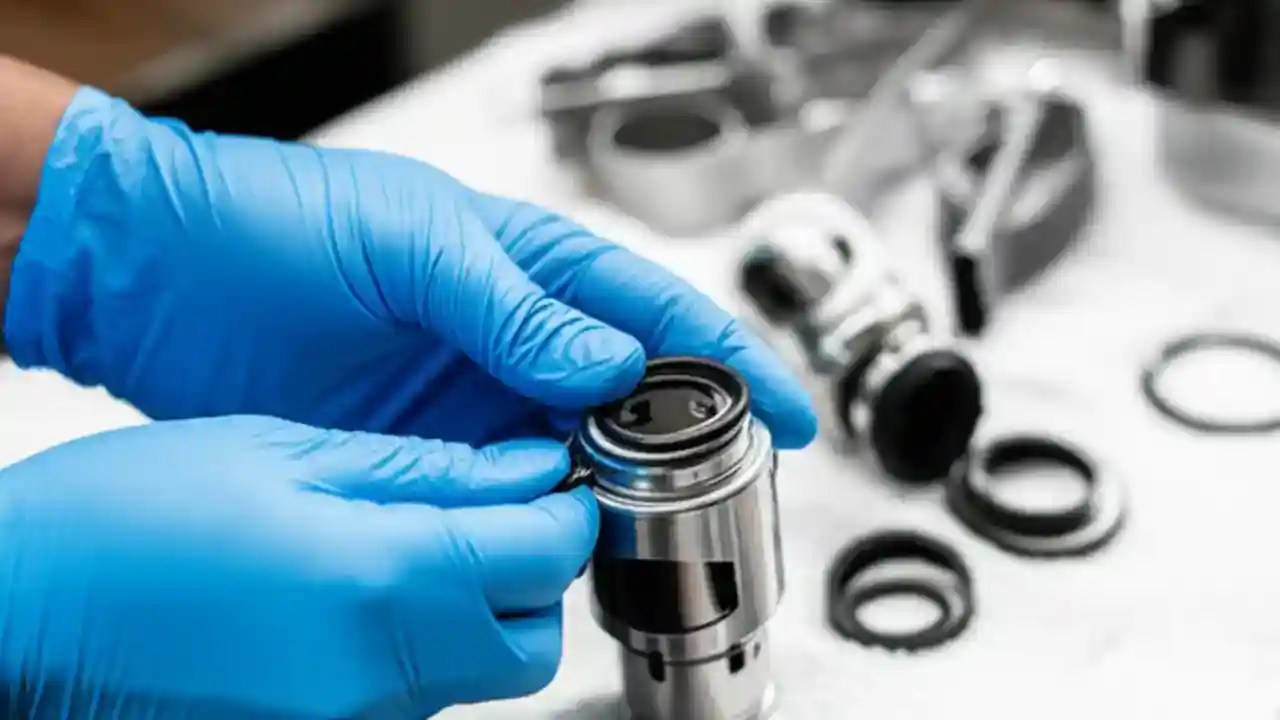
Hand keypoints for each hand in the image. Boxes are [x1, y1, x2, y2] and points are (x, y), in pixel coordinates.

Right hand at [0, 415, 594, 718]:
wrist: (14, 619)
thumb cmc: (120, 523)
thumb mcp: (282, 454)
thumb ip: (425, 469)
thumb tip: (529, 467)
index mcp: (377, 586)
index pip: (546, 554)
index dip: (565, 505)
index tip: (549, 475)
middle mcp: (377, 681)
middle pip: (534, 637)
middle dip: (536, 571)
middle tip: (489, 511)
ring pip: (479, 676)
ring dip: (478, 610)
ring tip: (411, 545)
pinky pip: (416, 701)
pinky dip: (419, 648)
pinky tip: (361, 597)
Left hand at [5, 88, 816, 447]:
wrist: (158, 273)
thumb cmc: (275, 220)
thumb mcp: (408, 240)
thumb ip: (510, 304)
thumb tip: (606, 361)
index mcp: (524, 261)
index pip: (651, 308)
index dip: (727, 359)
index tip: (783, 410)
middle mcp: (510, 332)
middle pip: (630, 390)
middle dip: (686, 437)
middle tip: (728, 485)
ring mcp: (469, 395)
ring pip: (573, 447)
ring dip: (616, 482)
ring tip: (655, 519)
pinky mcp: (425, 449)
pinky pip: (504, 485)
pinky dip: (541, 509)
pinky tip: (564, 529)